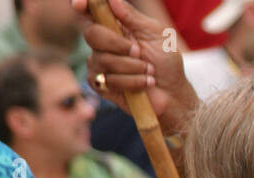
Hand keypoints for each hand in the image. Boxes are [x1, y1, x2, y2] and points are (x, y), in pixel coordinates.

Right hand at [74, 0, 197, 134]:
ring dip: (132, 67)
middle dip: (118, 44)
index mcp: (115, 27)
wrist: (173, 94)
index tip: (80, 5)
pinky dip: (131, 82)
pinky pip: (107, 80)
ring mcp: (99, 64)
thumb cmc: (166, 62)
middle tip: (138, 52)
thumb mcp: (155, 34)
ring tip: (149, 71)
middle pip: (92, 34)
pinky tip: (144, 84)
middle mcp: (103, 44)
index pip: (91, 12)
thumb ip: (133, 17)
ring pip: (103, 59)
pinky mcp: (101, 85)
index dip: (83, 6)